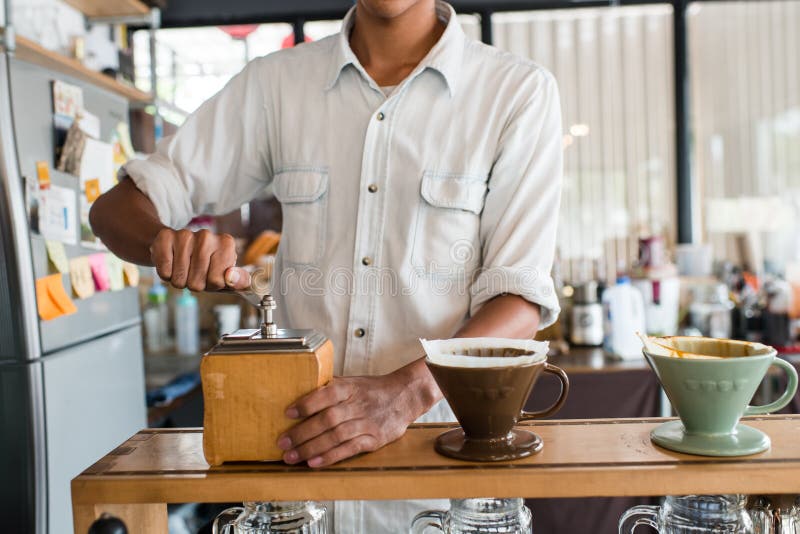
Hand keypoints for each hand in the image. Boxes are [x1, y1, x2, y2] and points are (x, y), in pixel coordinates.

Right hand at [150, 228, 250, 290]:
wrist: (176, 245)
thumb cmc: (205, 264)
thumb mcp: (226, 273)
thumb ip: (239, 280)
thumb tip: (232, 278)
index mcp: (226, 244)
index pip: (217, 281)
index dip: (211, 285)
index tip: (210, 275)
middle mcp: (207, 236)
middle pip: (197, 282)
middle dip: (194, 284)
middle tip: (194, 272)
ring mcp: (185, 235)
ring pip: (179, 278)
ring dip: (179, 280)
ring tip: (182, 268)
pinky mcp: (165, 237)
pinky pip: (164, 271)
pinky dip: (166, 274)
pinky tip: (171, 263)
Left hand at [277, 365, 437, 467]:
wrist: (405, 395)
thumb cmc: (373, 389)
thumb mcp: (352, 381)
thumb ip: (329, 386)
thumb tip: (300, 388)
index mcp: (349, 388)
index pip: (325, 394)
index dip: (306, 404)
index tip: (287, 413)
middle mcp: (357, 404)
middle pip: (327, 419)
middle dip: (302, 433)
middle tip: (282, 443)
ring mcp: (366, 423)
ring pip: (336, 436)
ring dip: (312, 448)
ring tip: (292, 457)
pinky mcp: (374, 439)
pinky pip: (350, 449)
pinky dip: (331, 457)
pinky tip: (315, 463)